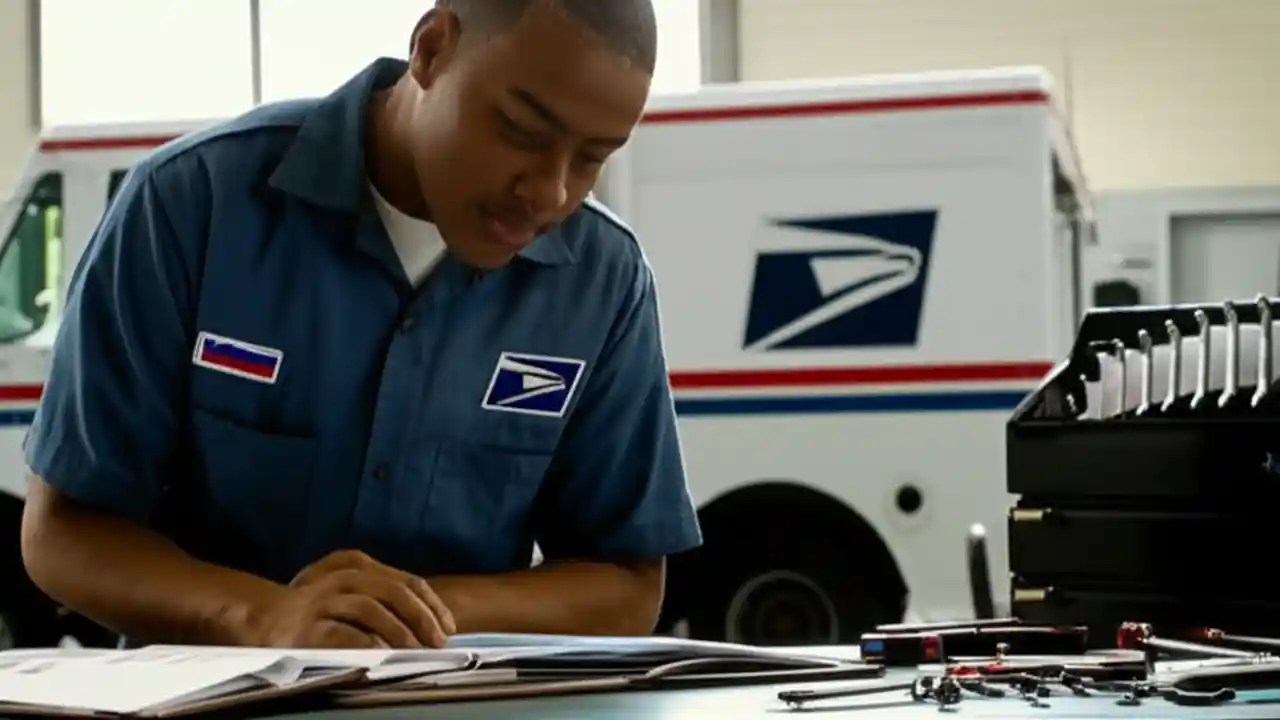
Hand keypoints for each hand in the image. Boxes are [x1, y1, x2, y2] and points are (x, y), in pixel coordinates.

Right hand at [246, 549, 455, 648]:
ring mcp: (323, 599)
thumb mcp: (348, 594)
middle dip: (422, 617)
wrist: (259, 616)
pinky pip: (343, 632)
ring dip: (399, 631)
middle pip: (394, 591)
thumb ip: (380, 599)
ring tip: (416, 651)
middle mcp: (342, 577)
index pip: (406, 580)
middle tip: (437, 642)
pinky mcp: (306, 625)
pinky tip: (382, 654)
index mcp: (356, 564)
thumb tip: (428, 624)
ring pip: (371, 608)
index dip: (431, 604)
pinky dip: (367, 643)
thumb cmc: (313, 610)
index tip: (448, 626)